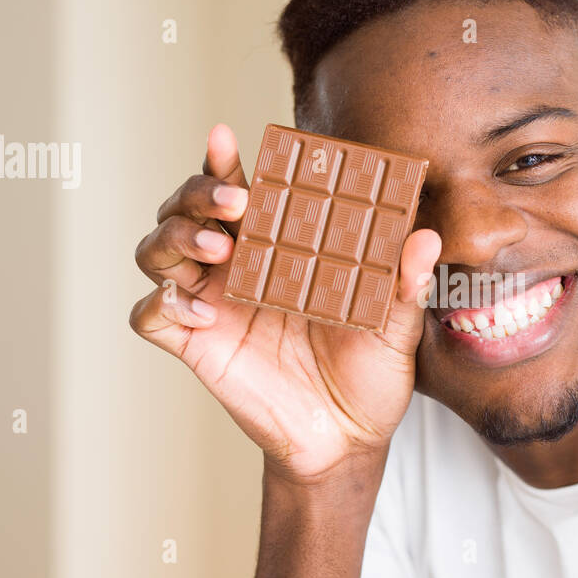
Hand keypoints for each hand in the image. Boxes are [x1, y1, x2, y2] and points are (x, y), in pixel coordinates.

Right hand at [130, 124, 440, 483]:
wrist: (349, 440)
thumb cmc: (371, 376)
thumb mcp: (395, 328)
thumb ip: (404, 283)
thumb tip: (425, 238)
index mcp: (279, 249)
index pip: (239, 192)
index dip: (222, 162)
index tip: (225, 137)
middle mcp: (238, 268)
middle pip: (186, 208)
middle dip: (197, 193)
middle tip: (235, 203)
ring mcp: (212, 304)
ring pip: (157, 250)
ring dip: (175, 235)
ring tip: (219, 246)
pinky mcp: (196, 346)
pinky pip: (152, 314)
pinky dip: (163, 303)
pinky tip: (201, 313)